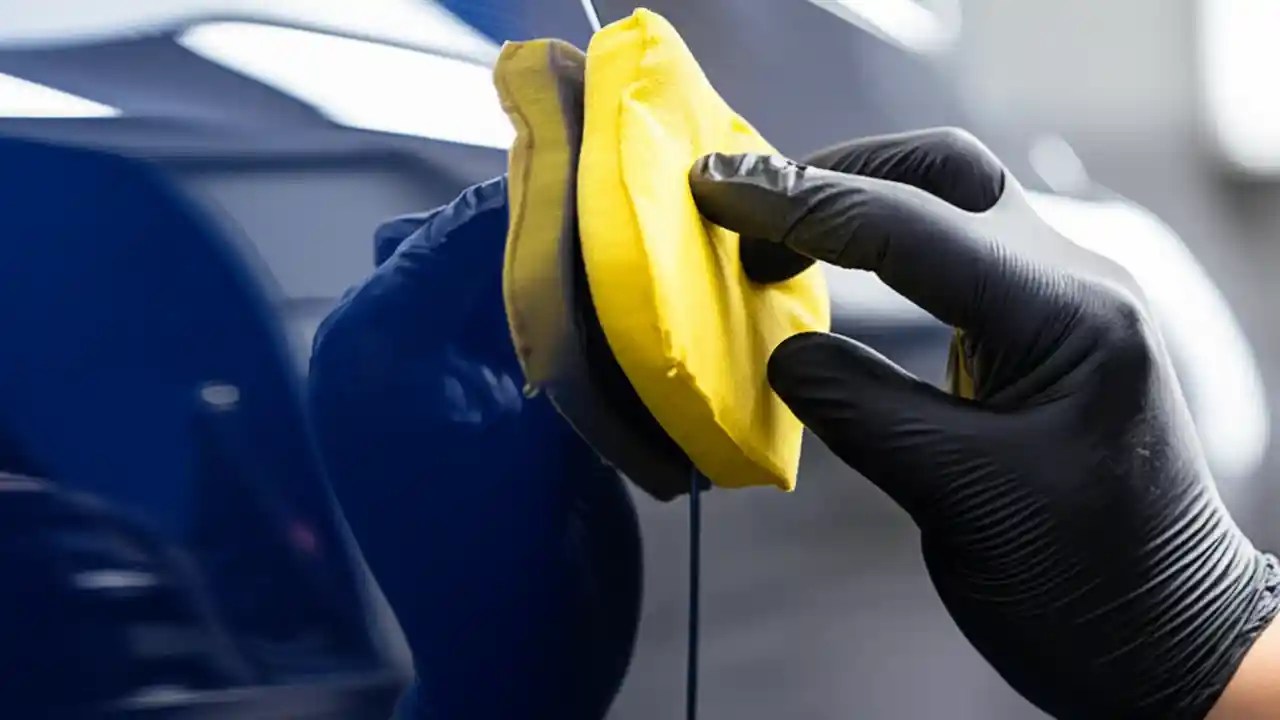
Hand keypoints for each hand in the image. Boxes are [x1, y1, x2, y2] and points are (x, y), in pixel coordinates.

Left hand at [308, 177, 640, 719]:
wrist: (518, 665)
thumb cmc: (513, 568)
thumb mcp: (542, 435)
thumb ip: (560, 324)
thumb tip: (591, 221)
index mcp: (371, 351)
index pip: (453, 231)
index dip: (533, 194)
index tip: (611, 161)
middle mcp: (386, 356)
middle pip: (464, 245)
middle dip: (542, 228)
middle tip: (627, 212)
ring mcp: (429, 384)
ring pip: (489, 281)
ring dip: (551, 268)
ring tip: (628, 255)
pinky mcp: (474, 408)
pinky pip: (511, 327)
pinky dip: (558, 312)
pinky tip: (616, 311)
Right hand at [690, 129, 1279, 718]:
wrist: (1161, 637)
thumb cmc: (1076, 583)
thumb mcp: (955, 498)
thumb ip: (857, 408)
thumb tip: (782, 352)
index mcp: (1069, 318)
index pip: (913, 228)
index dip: (802, 206)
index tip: (718, 195)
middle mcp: (1079, 286)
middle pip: (948, 174)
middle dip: (836, 175)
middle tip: (743, 206)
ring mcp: (1068, 304)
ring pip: (958, 201)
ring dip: (861, 203)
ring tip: (775, 236)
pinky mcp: (1046, 331)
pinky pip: (960, 255)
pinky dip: (885, 246)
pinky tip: (836, 269)